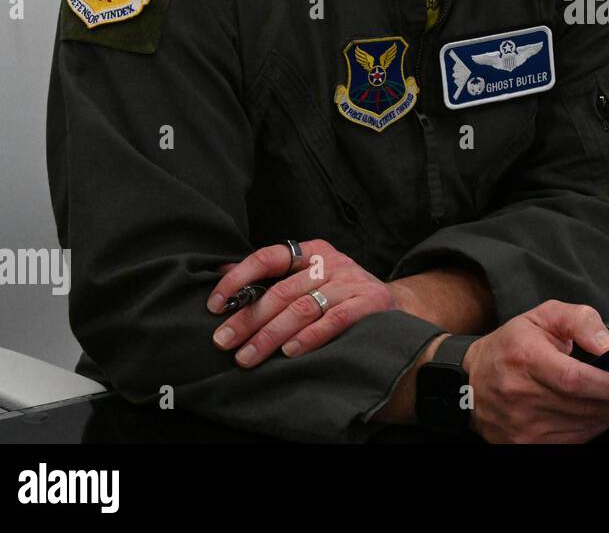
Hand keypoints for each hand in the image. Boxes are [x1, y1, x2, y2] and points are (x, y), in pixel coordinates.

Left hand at [207, 239, 396, 367]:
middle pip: (281, 291)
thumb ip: (270, 275)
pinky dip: (310, 337)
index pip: (268, 258)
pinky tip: (290, 353)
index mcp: (310, 251)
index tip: (215, 305)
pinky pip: (334, 320)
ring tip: (248, 356)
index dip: (238, 280)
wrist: (393, 304)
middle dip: (248, 319)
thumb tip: (220, 271)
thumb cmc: (339, 292)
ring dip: (271, 335)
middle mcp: (330, 262)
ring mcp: (350, 282)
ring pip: (303, 308)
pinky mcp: (368, 302)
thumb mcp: (306, 276)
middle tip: (224, 341)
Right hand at [460, 300, 608, 442]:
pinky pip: (573, 440)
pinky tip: (602, 410)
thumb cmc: (511, 345)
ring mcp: (522, 427)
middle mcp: (522, 397)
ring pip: (584, 426)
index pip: (578, 380)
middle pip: (586, 406)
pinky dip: (594, 425)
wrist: (470, 379)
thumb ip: (581, 322)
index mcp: (527, 360)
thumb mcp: (544, 316)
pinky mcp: (523, 445)